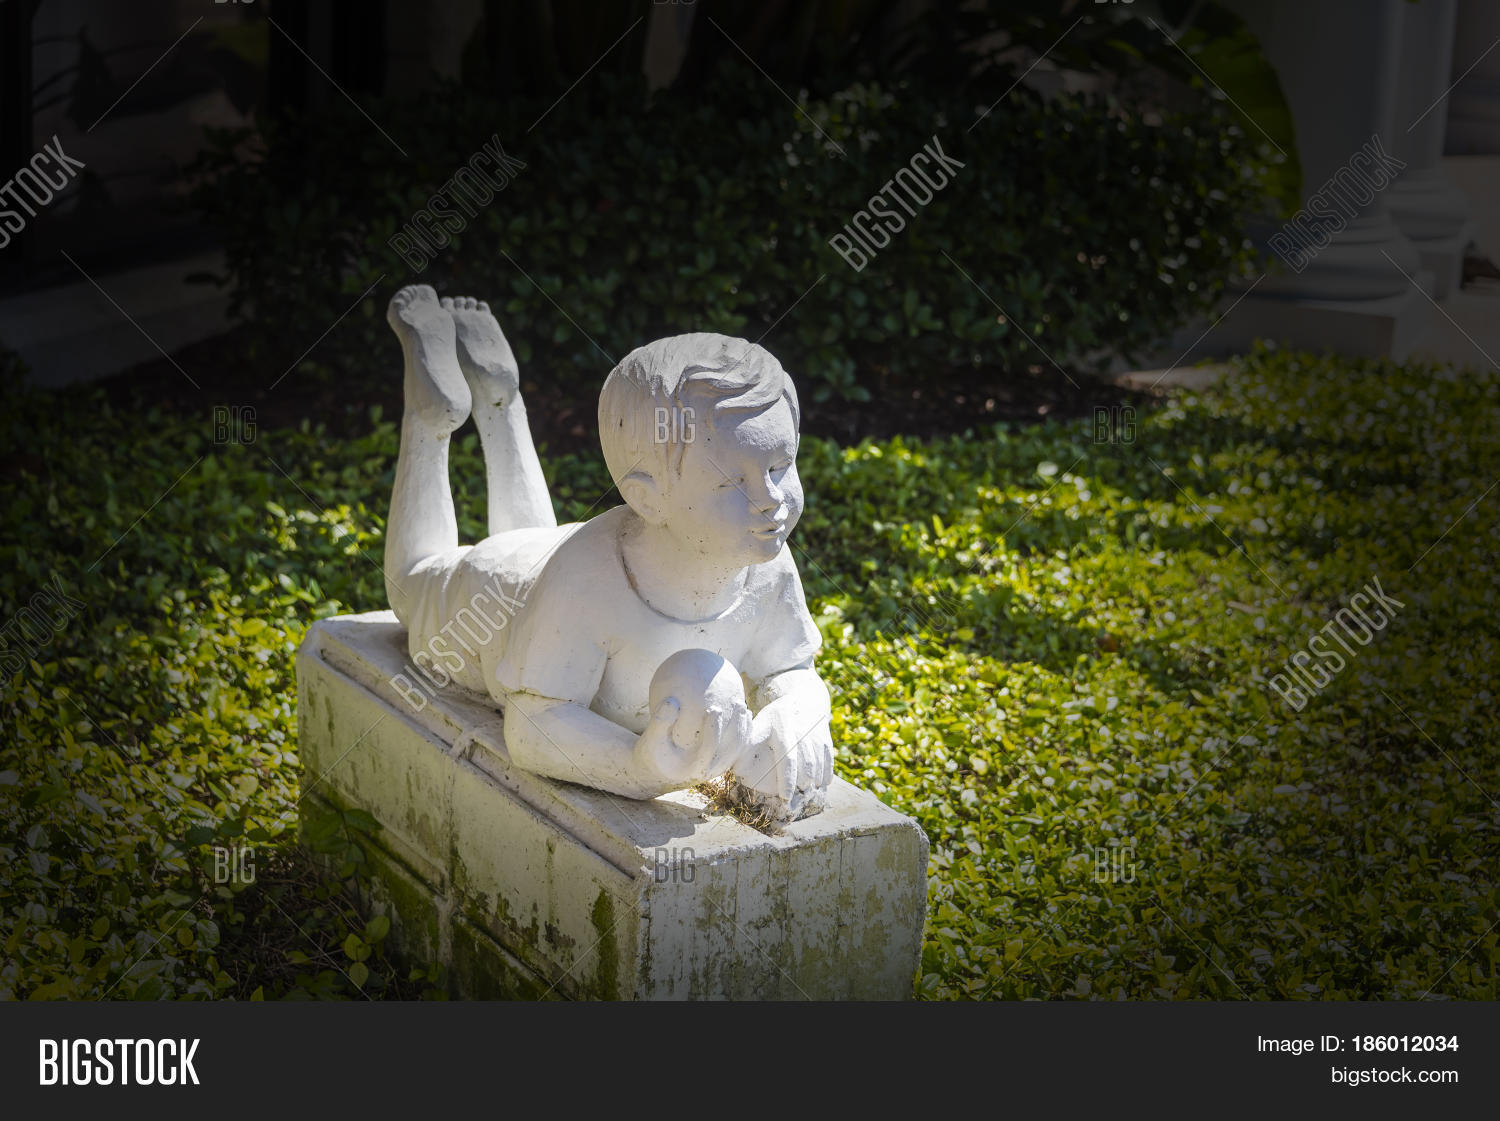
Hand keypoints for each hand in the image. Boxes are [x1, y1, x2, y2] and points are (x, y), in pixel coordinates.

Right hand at [633, 650, 753, 788]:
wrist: (656, 773)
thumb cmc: (652, 753)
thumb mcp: (650, 740)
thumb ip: (660, 722)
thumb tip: (671, 700)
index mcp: (692, 769)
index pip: (708, 749)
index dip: (713, 729)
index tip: (714, 708)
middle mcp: (709, 771)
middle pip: (730, 750)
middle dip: (736, 726)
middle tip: (738, 703)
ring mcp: (717, 769)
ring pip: (737, 750)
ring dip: (743, 729)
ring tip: (743, 707)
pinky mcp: (720, 763)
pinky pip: (735, 747)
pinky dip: (741, 731)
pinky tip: (743, 714)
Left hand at [732, 712, 832, 821]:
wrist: (803, 697)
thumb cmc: (775, 716)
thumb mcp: (760, 722)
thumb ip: (748, 742)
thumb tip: (734, 766)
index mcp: (784, 730)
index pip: (788, 758)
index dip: (787, 779)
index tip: (785, 797)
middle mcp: (803, 732)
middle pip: (806, 765)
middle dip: (802, 784)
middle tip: (794, 799)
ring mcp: (817, 735)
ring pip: (819, 764)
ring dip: (814, 780)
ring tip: (807, 791)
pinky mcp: (826, 738)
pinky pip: (829, 759)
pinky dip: (827, 772)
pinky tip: (824, 783)